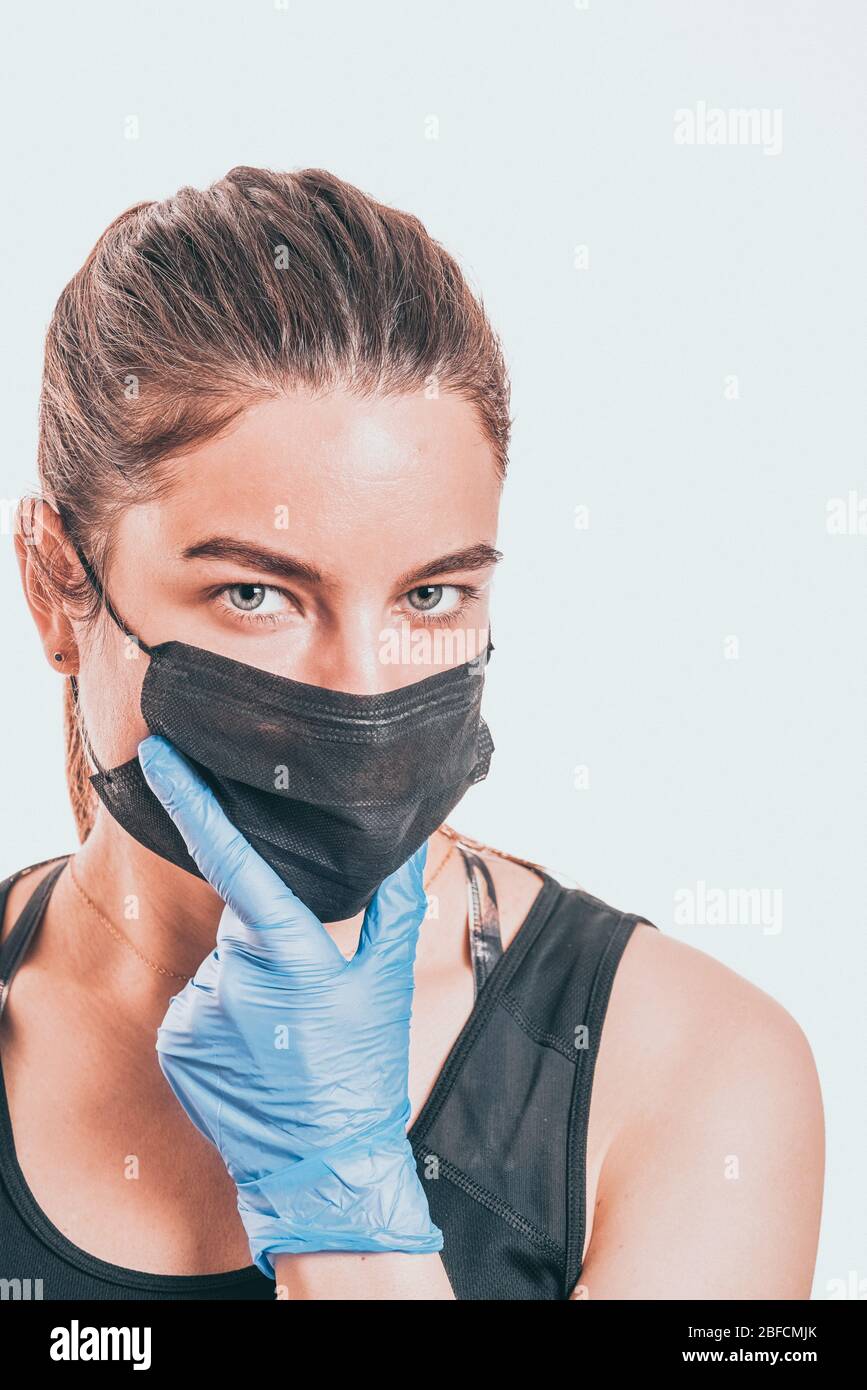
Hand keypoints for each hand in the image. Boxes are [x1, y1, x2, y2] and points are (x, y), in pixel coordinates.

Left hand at [137, 733, 442, 1279]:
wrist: (323, 1169)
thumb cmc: (364, 1073)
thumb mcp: (388, 983)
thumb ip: (394, 904)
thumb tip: (402, 845)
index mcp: (290, 956)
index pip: (235, 861)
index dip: (194, 802)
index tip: (158, 755)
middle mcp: (232, 980)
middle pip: (242, 922)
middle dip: (270, 940)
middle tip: (308, 997)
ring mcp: (197, 1016)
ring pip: (221, 965)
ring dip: (249, 982)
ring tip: (286, 1034)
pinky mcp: (175, 1044)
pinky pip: (199, 1003)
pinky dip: (224, 1016)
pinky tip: (256, 1052)